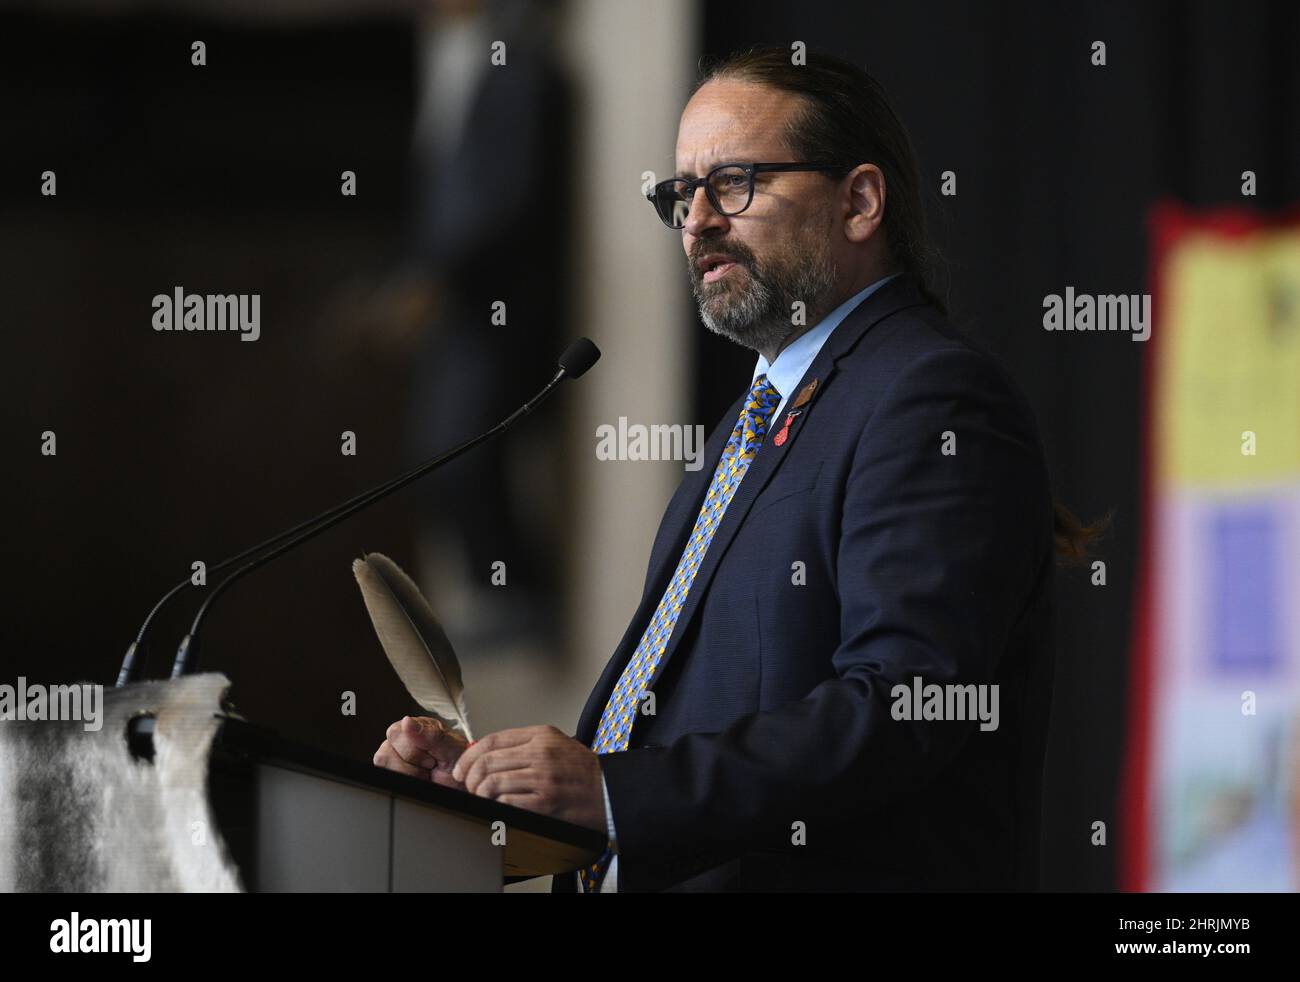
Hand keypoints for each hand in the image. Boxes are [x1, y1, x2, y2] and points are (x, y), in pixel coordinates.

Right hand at [373, 715, 467, 790]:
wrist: (461, 783)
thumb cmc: (457, 761)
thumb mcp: (450, 747)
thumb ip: (429, 734)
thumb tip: (407, 721)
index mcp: (414, 726)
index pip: (396, 733)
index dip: (414, 749)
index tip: (432, 755)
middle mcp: (399, 740)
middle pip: (386, 752)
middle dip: (414, 763)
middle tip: (431, 764)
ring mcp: (393, 757)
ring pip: (385, 765)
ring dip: (410, 774)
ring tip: (425, 772)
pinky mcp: (391, 773)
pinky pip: (388, 779)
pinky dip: (406, 782)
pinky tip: (419, 779)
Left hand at [451, 725, 605, 832]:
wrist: (608, 791)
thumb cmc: (581, 770)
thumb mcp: (555, 742)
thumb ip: (523, 742)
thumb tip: (484, 752)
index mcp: (541, 735)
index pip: (492, 740)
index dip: (469, 756)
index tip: (462, 768)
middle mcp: (540, 753)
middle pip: (487, 762)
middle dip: (470, 778)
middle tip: (469, 786)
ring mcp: (543, 778)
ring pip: (492, 783)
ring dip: (480, 794)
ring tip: (483, 798)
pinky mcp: (545, 802)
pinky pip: (506, 802)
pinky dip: (496, 805)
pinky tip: (498, 806)